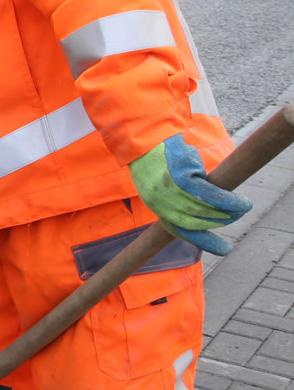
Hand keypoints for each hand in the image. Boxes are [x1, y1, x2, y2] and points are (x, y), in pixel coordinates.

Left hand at [129, 134, 251, 255]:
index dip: (204, 242)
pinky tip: (241, 203)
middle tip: (236, 216)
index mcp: (157, 208)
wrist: (147, 139)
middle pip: (197, 222)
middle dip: (220, 222)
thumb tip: (207, 215)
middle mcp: (162, 203)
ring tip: (242, 209)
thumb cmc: (157, 163)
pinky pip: (210, 194)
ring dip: (228, 213)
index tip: (224, 250)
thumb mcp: (161, 188)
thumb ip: (178, 202)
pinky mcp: (182, 177)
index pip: (181, 231)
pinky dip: (227, 201)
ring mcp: (171, 191)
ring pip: (205, 209)